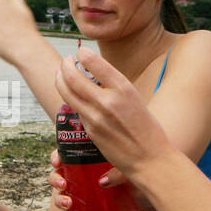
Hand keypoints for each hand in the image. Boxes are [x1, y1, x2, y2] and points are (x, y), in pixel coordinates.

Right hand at [47, 150, 164, 210]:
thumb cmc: (145, 190)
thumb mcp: (134, 175)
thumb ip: (119, 173)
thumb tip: (102, 181)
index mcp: (95, 164)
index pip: (71, 156)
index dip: (59, 156)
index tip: (58, 161)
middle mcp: (87, 179)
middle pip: (61, 175)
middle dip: (56, 178)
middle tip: (63, 184)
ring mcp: (86, 198)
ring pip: (61, 195)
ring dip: (58, 198)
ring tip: (68, 203)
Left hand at [53, 49, 171, 178]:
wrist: (149, 159)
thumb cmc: (146, 128)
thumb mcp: (135, 98)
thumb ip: (114, 86)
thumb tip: (93, 73)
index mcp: (123, 88)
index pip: (94, 62)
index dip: (83, 53)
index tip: (81, 51)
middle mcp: (107, 100)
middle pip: (73, 76)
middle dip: (65, 65)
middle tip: (66, 61)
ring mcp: (95, 116)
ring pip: (67, 92)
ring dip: (60, 79)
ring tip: (60, 73)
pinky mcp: (89, 130)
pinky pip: (75, 109)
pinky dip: (70, 97)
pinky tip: (71, 94)